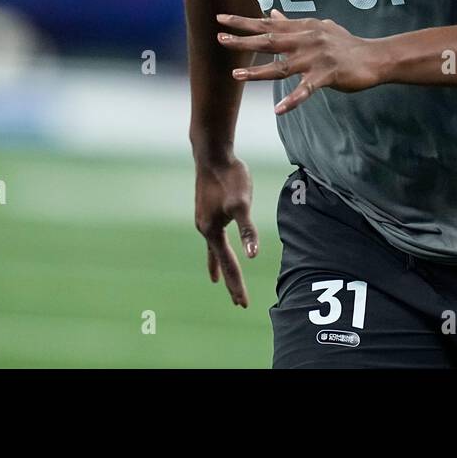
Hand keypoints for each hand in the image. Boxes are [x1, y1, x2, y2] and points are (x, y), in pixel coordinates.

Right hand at [194, 157, 258, 307]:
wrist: (212, 153)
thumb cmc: (229, 177)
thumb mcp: (242, 204)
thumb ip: (247, 230)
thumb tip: (253, 255)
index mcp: (212, 231)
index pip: (228, 264)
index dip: (236, 285)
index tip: (243, 304)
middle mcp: (204, 228)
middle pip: (220, 260)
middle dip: (229, 280)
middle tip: (238, 301)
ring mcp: (203, 219)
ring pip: (214, 249)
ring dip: (219, 265)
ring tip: (217, 279)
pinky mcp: (207, 209)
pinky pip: (212, 236)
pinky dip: (215, 248)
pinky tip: (216, 243)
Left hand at [216, 9, 382, 113]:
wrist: (374, 57)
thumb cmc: (345, 43)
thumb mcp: (318, 27)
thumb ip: (292, 22)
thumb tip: (271, 12)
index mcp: (302, 28)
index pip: (268, 23)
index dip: (244, 21)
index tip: (221, 18)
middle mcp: (306, 39)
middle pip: (269, 40)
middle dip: (243, 40)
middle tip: (219, 39)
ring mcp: (316, 58)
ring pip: (282, 66)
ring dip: (258, 71)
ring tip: (236, 74)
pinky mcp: (328, 75)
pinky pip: (306, 90)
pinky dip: (293, 100)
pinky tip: (278, 109)